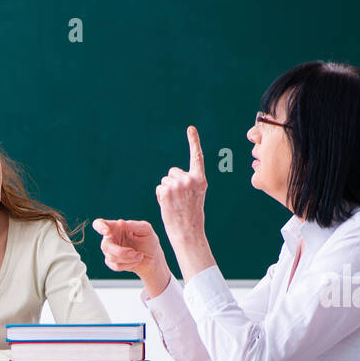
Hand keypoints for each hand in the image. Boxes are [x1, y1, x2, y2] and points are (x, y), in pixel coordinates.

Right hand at [92, 217, 167, 293]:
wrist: (152, 259)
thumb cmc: (149, 241)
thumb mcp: (146, 230)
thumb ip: (135, 224)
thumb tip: (122, 223)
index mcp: (116, 228)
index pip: (99, 224)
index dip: (100, 226)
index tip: (107, 232)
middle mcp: (110, 238)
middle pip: (105, 245)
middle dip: (121, 252)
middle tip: (134, 252)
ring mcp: (109, 251)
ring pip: (112, 257)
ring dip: (129, 258)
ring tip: (140, 256)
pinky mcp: (112, 262)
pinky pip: (116, 266)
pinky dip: (129, 264)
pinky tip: (136, 261)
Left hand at [155, 126, 207, 247]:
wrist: (187, 232)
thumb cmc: (191, 216)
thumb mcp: (196, 195)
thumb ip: (189, 183)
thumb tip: (173, 175)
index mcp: (200, 180)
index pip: (197, 157)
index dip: (194, 141)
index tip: (190, 128)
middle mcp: (189, 179)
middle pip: (173, 171)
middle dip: (172, 182)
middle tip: (179, 199)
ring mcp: (177, 185)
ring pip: (165, 180)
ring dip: (166, 190)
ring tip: (174, 204)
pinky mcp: (166, 190)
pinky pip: (159, 188)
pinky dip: (160, 196)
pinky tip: (168, 205)